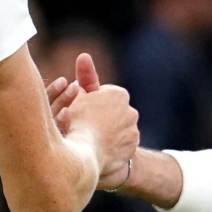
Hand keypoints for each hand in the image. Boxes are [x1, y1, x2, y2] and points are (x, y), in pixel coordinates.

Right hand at [56, 54, 138, 187]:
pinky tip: (100, 149)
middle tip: (85, 127)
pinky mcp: (133, 147)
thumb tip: (84, 55)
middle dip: (101, 117)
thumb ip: (85, 76)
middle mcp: (131, 111)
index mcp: (119, 94)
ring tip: (92, 140)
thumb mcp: (78, 96)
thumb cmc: (77, 122)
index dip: (89, 103)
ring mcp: (133, 130)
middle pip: (112, 112)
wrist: (84, 156)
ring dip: (108, 132)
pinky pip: (122, 144)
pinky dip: (113, 146)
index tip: (80, 112)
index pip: (103, 96)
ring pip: (118, 129)